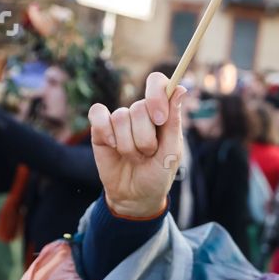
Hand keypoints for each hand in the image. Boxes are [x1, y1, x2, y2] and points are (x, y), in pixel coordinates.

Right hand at [88, 72, 185, 218]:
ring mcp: (120, 120)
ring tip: (134, 158)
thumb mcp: (172, 152)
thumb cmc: (158, 174)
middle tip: (148, 154)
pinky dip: (106, 132)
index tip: (159, 119)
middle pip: (138, 107)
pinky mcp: (100, 129)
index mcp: (161, 113)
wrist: (135, 197)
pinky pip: (98, 115)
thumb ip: (174, 121)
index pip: (157, 82)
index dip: (156, 96)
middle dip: (145, 138)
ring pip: (121, 117)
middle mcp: (140, 113)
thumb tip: (180, 88)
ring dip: (129, 145)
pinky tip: (113, 147)